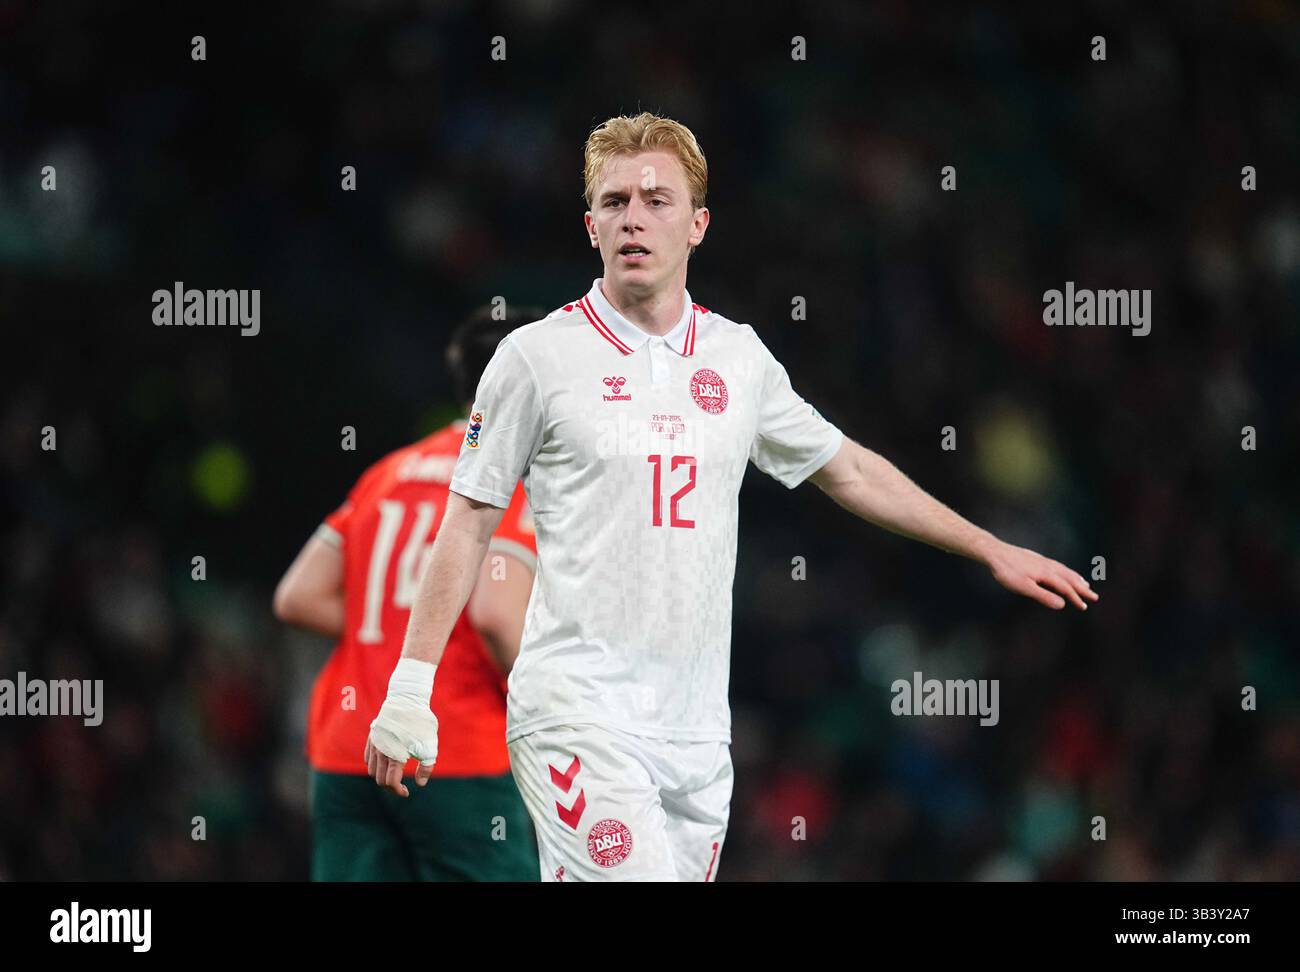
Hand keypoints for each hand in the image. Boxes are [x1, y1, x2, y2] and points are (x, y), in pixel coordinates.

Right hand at [365, 696, 438, 797]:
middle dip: (390, 786)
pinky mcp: (372, 736)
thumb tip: (421, 784)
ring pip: (372, 770)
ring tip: (394, 775)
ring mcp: (374, 744)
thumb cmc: (421, 723)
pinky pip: (368, 758)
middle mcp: (381, 752)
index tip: (406, 792)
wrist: (407, 699)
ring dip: (381, 776)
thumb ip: (427, 767)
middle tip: (401, 786)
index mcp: (394, 756)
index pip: (390, 782)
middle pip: (379, 779)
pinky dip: (374, 765)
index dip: (398, 791)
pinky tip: (386, 763)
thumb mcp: (430, 746)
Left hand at [983, 540, 1099, 610]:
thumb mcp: (1024, 587)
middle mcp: (1048, 566)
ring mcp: (1043, 561)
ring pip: (1064, 570)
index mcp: (1047, 574)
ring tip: (1085, 583)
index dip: (1076, 598)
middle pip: (1069, 578)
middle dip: (1082, 588)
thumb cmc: (1007, 571)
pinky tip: (1062, 572)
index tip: (1085, 607)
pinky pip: (1057, 566)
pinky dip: (1065, 571)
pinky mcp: (1037, 559)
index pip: (1066, 588)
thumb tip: (1062, 604)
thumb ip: (1043, 596)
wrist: (995, 552)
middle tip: (1094, 597)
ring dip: (1076, 578)